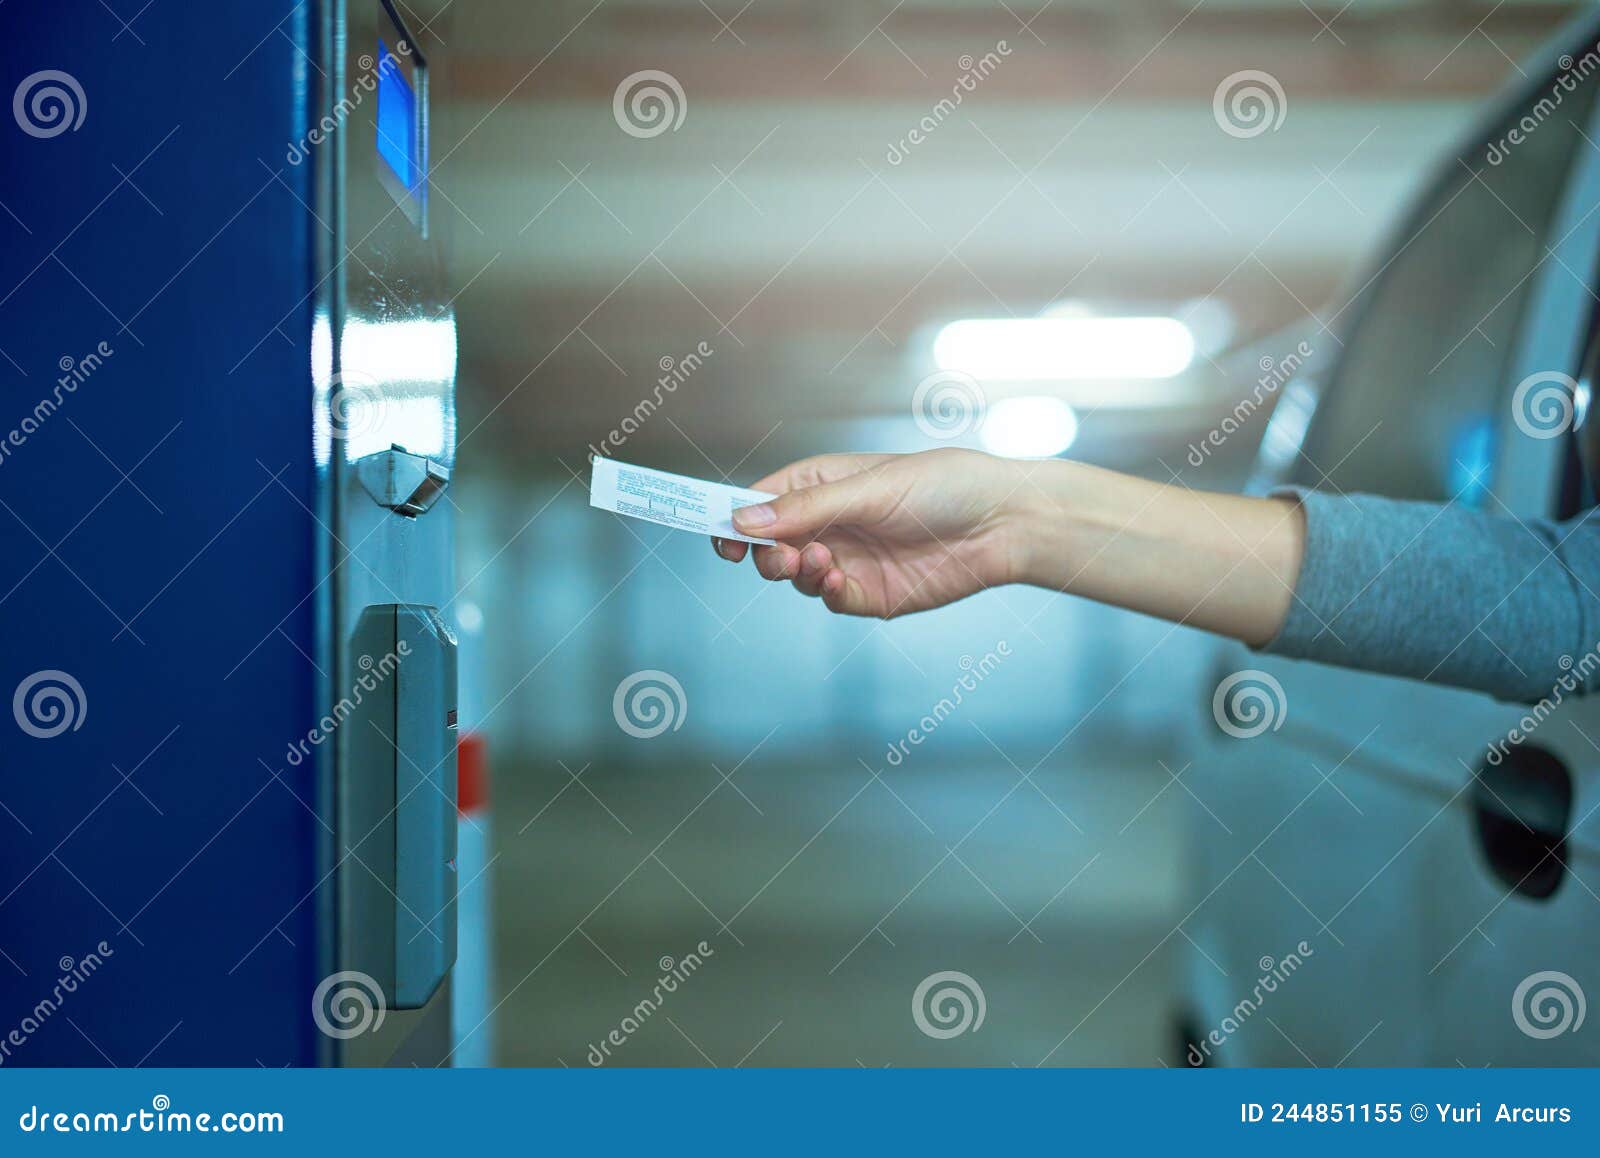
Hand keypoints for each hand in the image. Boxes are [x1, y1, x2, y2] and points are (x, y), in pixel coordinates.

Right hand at [711, 448, 1027, 617]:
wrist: (1004, 523)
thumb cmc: (945, 485)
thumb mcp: (870, 488)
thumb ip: (807, 507)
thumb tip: (744, 518)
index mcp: (824, 482)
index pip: (763, 499)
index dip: (736, 516)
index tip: (718, 533)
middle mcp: (831, 521)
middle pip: (770, 542)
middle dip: (763, 551)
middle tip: (775, 555)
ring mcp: (848, 559)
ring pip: (794, 574)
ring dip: (794, 570)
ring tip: (818, 560)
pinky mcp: (870, 593)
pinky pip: (828, 598)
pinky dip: (822, 591)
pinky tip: (833, 579)